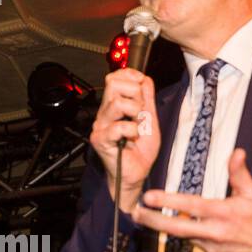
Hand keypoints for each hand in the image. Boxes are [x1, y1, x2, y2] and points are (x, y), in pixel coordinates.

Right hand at [88, 67, 160, 212]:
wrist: (136, 175)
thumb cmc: (140, 152)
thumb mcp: (150, 119)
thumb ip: (147, 98)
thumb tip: (144, 78)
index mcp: (114, 107)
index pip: (115, 77)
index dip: (131, 76)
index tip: (142, 88)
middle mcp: (104, 114)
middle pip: (113, 83)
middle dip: (135, 93)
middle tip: (140, 111)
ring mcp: (101, 126)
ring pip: (117, 103)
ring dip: (135, 113)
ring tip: (138, 126)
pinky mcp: (100, 139)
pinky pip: (119, 126)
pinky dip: (132, 131)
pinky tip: (133, 138)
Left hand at [131, 148, 251, 251]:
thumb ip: (239, 174)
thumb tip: (236, 152)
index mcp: (222, 214)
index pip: (189, 206)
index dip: (167, 202)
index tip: (148, 198)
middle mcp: (214, 233)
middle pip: (175, 228)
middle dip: (152, 221)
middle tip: (135, 213)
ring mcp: (212, 249)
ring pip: (185, 237)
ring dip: (170, 228)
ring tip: (151, 218)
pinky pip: (197, 246)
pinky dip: (192, 237)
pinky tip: (194, 230)